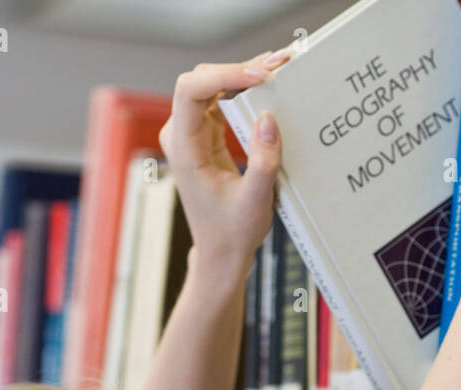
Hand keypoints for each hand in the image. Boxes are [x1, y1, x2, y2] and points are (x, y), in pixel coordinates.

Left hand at [159, 50, 289, 276]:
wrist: (220, 253)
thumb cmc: (232, 233)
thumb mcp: (255, 201)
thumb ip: (263, 161)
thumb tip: (268, 118)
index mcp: (185, 151)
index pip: (191, 91)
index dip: (225, 75)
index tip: (261, 77)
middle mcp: (181, 137)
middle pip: (201, 81)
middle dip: (238, 69)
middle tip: (278, 66)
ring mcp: (192, 134)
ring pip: (212, 86)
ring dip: (243, 75)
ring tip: (279, 69)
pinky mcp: (207, 135)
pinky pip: (222, 100)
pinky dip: (244, 90)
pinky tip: (269, 85)